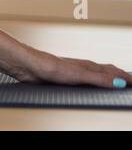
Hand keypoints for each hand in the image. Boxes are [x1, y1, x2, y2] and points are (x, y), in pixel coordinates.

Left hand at [14, 48, 130, 88]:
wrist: (27, 65)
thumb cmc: (51, 67)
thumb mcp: (79, 75)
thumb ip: (99, 79)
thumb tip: (120, 83)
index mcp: (89, 66)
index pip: (112, 71)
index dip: (124, 76)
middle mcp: (82, 67)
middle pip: (105, 71)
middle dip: (118, 75)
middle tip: (128, 80)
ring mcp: (72, 71)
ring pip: (93, 74)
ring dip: (105, 77)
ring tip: (113, 81)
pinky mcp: (62, 77)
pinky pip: (82, 79)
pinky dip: (91, 81)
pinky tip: (86, 84)